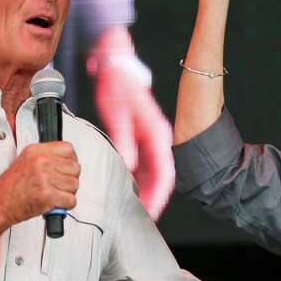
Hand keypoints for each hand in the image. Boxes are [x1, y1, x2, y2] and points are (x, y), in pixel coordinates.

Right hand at [0, 141, 79, 225]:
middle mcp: (41, 162)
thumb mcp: (25, 161)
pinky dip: (66, 205)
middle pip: (75, 168)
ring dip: (68, 193)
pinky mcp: (47, 196)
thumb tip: (67, 160)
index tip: (67, 168)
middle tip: (60, 185)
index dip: (71, 160)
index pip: (68, 149)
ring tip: (55, 194)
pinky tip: (55, 203)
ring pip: (74, 185)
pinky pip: (71, 200)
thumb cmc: (11, 187)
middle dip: (70, 179)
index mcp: (36, 151)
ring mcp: (45, 178)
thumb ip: (46, 157)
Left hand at [88, 28, 174, 218]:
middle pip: (162, 176)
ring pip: (155, 171)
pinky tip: (130, 187)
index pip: (165, 174)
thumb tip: (129, 166)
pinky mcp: (144, 136)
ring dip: (147, 189)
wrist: (114, 64)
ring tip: (137, 207)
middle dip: (154, 198)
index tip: (151, 213)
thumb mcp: (116, 115)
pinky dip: (140, 178)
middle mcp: (160, 137)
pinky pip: (146, 163)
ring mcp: (153, 137)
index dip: (159, 196)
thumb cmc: (117, 85)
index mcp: (159, 134)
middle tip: (144, 217)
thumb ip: (124, 143)